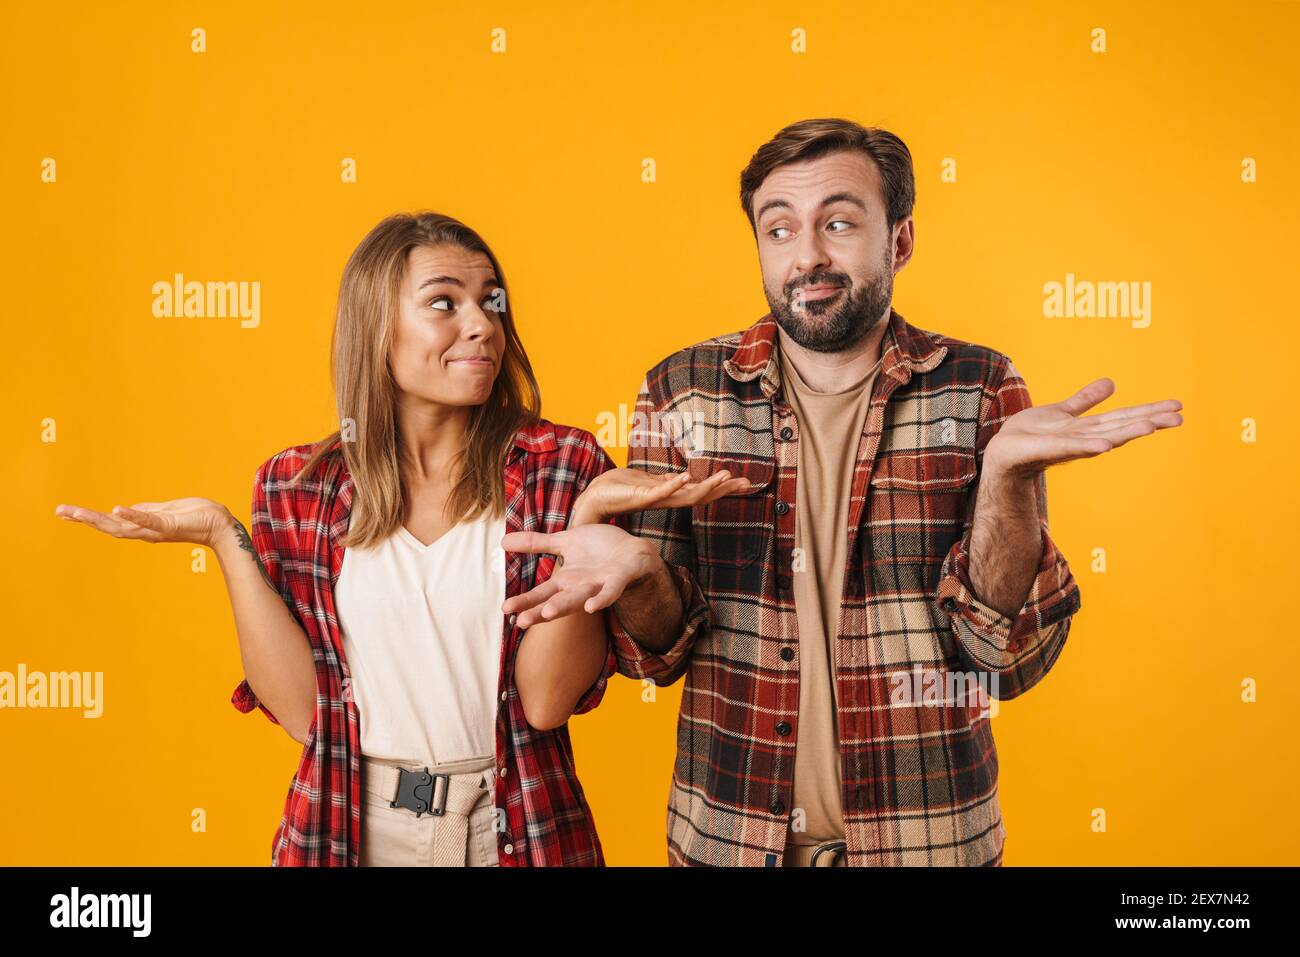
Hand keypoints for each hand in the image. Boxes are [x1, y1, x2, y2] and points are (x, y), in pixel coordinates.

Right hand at [55, 498, 233, 547]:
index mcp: (142, 526)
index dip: (87, 518)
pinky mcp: (169, 524)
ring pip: (122, 526)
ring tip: (77, 512)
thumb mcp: (164, 511)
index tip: (64, 512)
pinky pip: (149, 521)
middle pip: (108, 526)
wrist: (220, 525)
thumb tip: (125, 510)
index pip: (109, 522)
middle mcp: (145, 531)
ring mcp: (156, 529)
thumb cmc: (195, 516)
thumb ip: (146, 512)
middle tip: (59, 511)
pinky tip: (117, 509)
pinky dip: (133, 515)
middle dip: (83, 519)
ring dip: (99, 519)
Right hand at [501, 523, 663, 626]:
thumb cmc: (600, 550)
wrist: (635, 550)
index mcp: (567, 580)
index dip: (525, 601)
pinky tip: (591, 606)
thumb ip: (536, 543)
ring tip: (548, 613)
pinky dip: (602, 598)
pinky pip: (612, 590)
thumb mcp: (565, 542)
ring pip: (581, 598)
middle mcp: (582, 587)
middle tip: (520, 621)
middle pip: (558, 601)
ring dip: (565, 606)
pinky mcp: (621, 577)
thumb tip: (502, 541)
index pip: (542, 593)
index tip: (505, 609)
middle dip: (540, 612)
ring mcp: (601, 584)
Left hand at [571, 466, 751, 524]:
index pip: (702, 492)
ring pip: (686, 496)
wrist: (596, 497)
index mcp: (670, 496)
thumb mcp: (649, 482)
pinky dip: (672, 485)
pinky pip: (660, 492)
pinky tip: (685, 476)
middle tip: (745, 483)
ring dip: (706, 486)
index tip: (744, 482)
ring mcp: (655, 499)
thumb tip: (682, 479)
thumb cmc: (620, 489)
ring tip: (724, 476)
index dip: (723, 487)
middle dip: (724, 489)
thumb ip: (666, 482)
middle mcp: (667, 500)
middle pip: (702, 496)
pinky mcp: (640, 496)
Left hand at [984, 378, 1182, 478]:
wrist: (1001, 452)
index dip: (1149, 411)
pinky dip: (1086, 447)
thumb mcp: (1062, 411)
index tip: (1177, 406)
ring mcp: (1065, 445)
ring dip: (1126, 433)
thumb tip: (1111, 383)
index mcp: (1088, 428)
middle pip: (1120, 428)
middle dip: (1149, 422)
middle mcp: (1082, 438)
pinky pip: (1067, 448)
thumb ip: (1085, 401)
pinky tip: (1104, 446)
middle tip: (1179, 418)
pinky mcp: (1044, 450)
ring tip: (1151, 427)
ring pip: (1101, 438)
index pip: (1124, 418)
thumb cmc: (1030, 435)